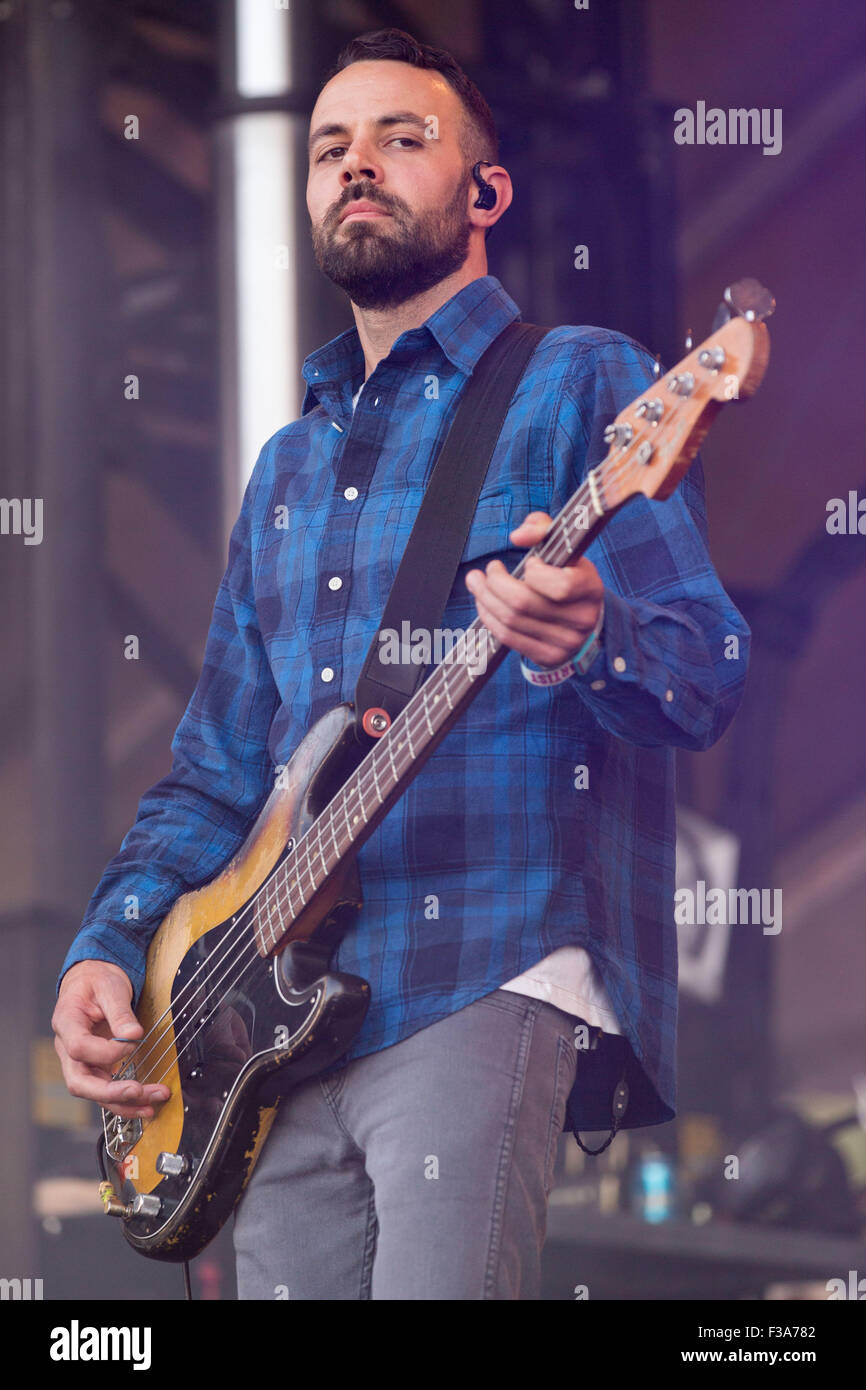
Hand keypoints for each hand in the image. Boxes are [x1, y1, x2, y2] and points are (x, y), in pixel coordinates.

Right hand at [52, 960, 170, 1119]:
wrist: (92, 980)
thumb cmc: (97, 981)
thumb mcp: (110, 987)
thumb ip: (120, 1012)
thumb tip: (133, 1035)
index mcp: (66, 1023)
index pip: (79, 1048)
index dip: (106, 1051)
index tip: (132, 1042)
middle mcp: (68, 1048)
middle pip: (79, 1082)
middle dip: (110, 1092)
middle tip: (137, 1091)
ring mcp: (80, 1061)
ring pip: (94, 1092)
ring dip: (123, 1102)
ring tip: (152, 1104)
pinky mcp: (95, 1067)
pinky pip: (106, 1090)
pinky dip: (125, 1101)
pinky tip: (145, 1104)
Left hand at [465, 511, 603, 667]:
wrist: (583, 616)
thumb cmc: (568, 574)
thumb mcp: (563, 546)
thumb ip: (541, 528)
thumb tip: (518, 535)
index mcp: (590, 589)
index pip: (561, 586)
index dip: (536, 573)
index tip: (529, 563)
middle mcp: (581, 619)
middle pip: (524, 603)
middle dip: (495, 583)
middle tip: (488, 570)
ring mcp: (565, 642)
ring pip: (511, 620)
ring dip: (485, 598)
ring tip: (476, 582)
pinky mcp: (548, 657)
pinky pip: (508, 637)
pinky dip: (489, 617)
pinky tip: (483, 602)